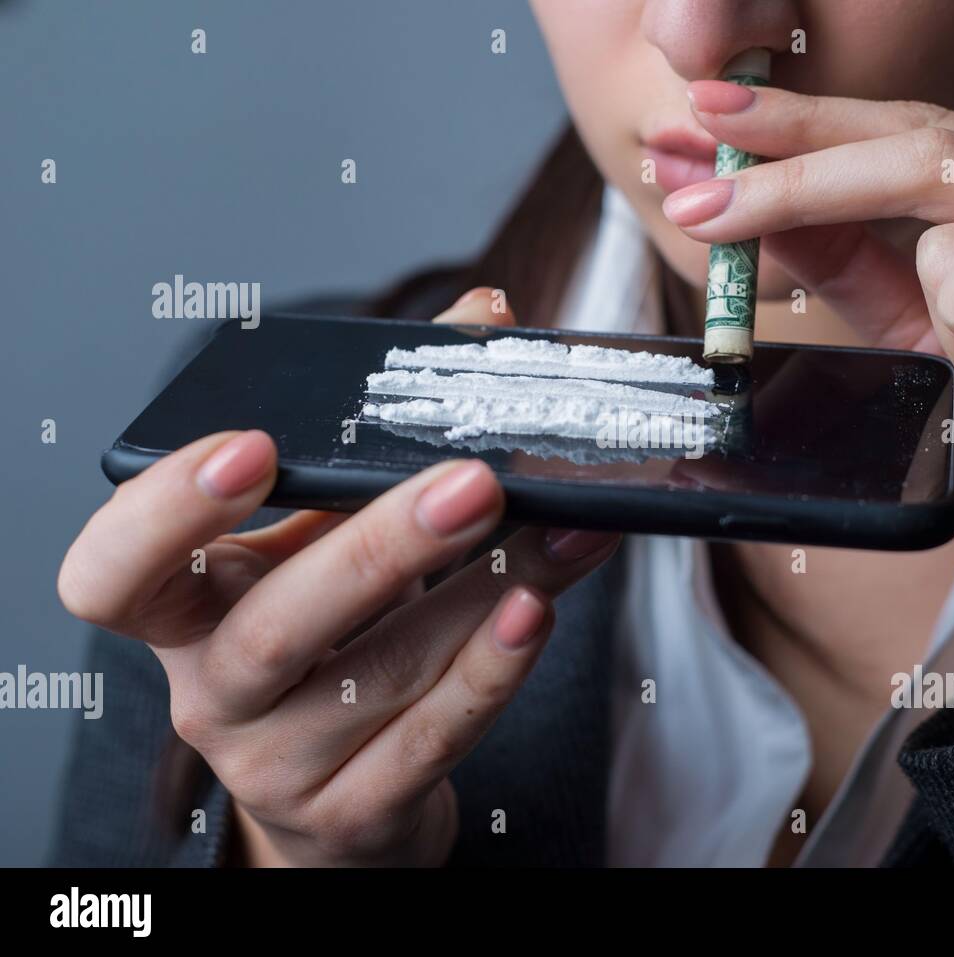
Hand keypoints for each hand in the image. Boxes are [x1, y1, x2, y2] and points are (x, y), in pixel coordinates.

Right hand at [58, 289, 620, 864]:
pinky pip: (429, 743)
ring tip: (553, 534)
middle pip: (274, 627)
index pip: (113, 575)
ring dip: (477, 598)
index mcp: (187, 609)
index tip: (250, 449)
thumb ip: (390, 427)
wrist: (346, 786)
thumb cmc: (333, 637)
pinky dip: (492, 673)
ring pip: (376, 679)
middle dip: (379, 547)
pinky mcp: (355, 812)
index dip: (163, 515)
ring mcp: (280, 763)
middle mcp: (214, 692)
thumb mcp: (329, 535)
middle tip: (473, 482)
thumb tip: (483, 318)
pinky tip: (539, 612)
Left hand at [666, 83, 953, 676]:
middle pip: (924, 144)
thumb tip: (751, 197)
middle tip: (693, 197)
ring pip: (953, 221)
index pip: (918, 128)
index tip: (708, 119)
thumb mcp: (914, 337)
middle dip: (793, 173)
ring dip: (940, 316)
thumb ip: (851, 260)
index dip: (808, 122)